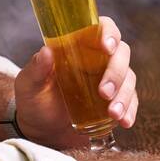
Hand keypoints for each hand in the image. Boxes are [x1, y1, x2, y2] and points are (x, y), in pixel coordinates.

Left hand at [13, 15, 137, 149]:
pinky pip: (131, 102)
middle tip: (104, 93)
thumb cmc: (33, 100)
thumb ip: (36, 69)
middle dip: (116, 73)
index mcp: (79, 47)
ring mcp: (109, 81)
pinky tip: (124, 121)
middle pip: (121, 54)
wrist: (40, 131)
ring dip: (124, 95)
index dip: (109, 33)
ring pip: (129, 78)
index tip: (106, 47)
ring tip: (113, 114)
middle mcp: (97, 61)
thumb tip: (46, 52)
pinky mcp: (114, 102)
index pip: (101, 29)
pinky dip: (130, 111)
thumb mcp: (28, 84)